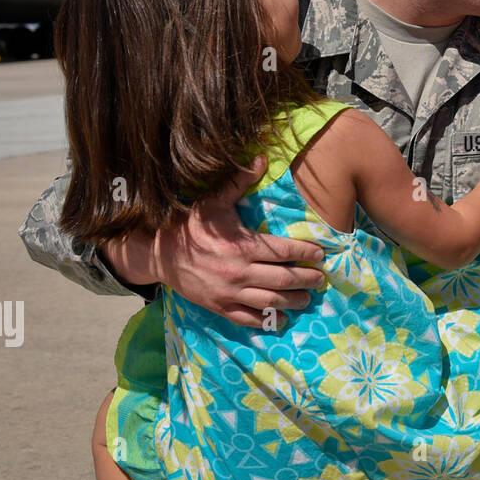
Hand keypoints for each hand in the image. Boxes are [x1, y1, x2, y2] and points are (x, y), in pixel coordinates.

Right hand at [141, 156, 325, 326]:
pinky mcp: (219, 307)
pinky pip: (247, 318)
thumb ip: (239, 181)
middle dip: (306, 279)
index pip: (283, 251)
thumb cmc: (191, 225)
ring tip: (307, 299)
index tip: (320, 254)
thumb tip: (262, 157)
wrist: (159, 253)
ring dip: (293, 301)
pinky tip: (282, 320)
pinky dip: (267, 321)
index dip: (305, 253)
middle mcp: (238, 271)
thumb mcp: (214, 200)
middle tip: (320, 278)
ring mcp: (229, 293)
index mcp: (241, 245)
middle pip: (283, 279)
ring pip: (269, 301)